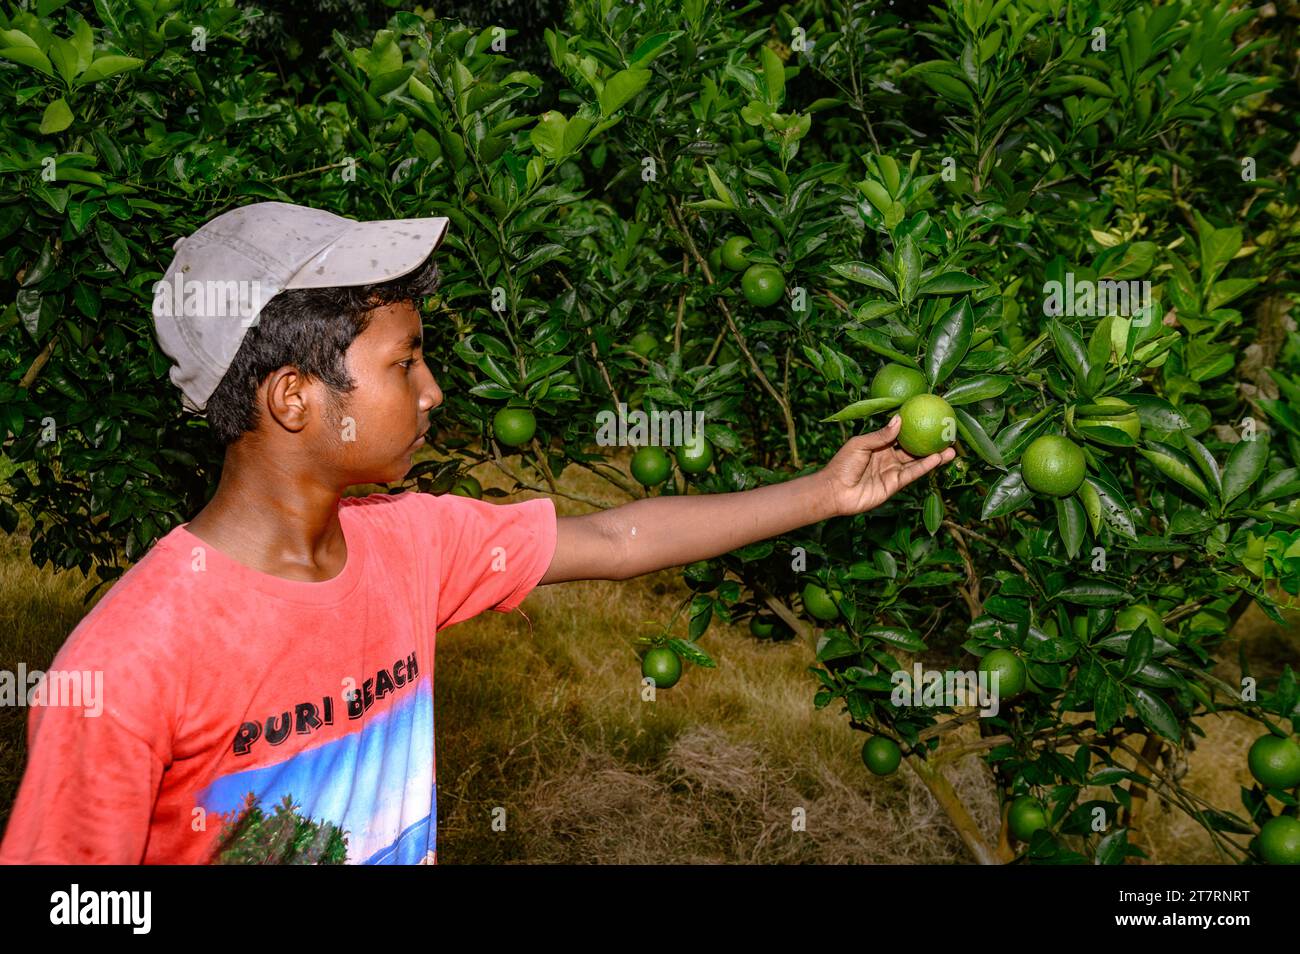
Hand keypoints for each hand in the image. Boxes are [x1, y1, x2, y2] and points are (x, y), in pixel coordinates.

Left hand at [819, 414, 956, 516]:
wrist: (834, 491)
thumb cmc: (842, 465)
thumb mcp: (860, 444)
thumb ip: (881, 435)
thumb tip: (900, 419)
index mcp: (879, 444)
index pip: (901, 434)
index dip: (915, 427)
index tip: (930, 417)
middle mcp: (888, 456)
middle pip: (913, 448)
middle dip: (930, 442)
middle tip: (947, 434)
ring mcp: (892, 470)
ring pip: (917, 461)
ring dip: (934, 456)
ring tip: (951, 448)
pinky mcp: (894, 484)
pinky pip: (912, 473)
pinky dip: (925, 466)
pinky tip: (937, 459)